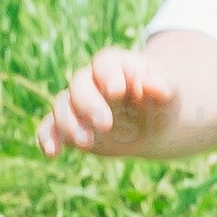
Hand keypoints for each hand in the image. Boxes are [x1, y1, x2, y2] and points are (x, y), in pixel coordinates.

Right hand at [38, 46, 194, 158]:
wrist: (152, 123)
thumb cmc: (160, 102)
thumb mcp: (169, 93)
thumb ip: (162, 87)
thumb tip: (156, 86)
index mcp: (116, 66)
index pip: (105, 63)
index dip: (108, 75)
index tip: (117, 91)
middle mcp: (92, 80)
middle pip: (79, 84)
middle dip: (88, 104)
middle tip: (104, 125)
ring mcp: (78, 102)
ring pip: (62, 105)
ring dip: (69, 124)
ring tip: (87, 142)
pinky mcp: (71, 124)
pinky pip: (50, 127)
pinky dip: (47, 137)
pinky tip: (52, 153)